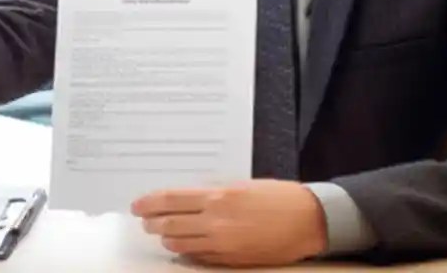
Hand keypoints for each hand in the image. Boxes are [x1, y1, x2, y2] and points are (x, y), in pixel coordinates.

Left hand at [131, 180, 327, 267]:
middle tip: (146, 221)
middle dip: (152, 223)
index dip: (148, 204)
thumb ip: (211, 193)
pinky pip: (199, 259)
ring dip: (167, 240)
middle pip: (169, 225)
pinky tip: (185, 247)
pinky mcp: (231, 260)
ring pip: (179, 245)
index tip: (137, 206)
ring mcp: (222, 245)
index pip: (169, 201)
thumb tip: (185, 199)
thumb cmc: (278, 197)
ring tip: (163, 235)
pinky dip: (188, 252)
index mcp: (216, 197)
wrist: (308, 220)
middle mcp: (215, 222)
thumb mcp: (240, 185)